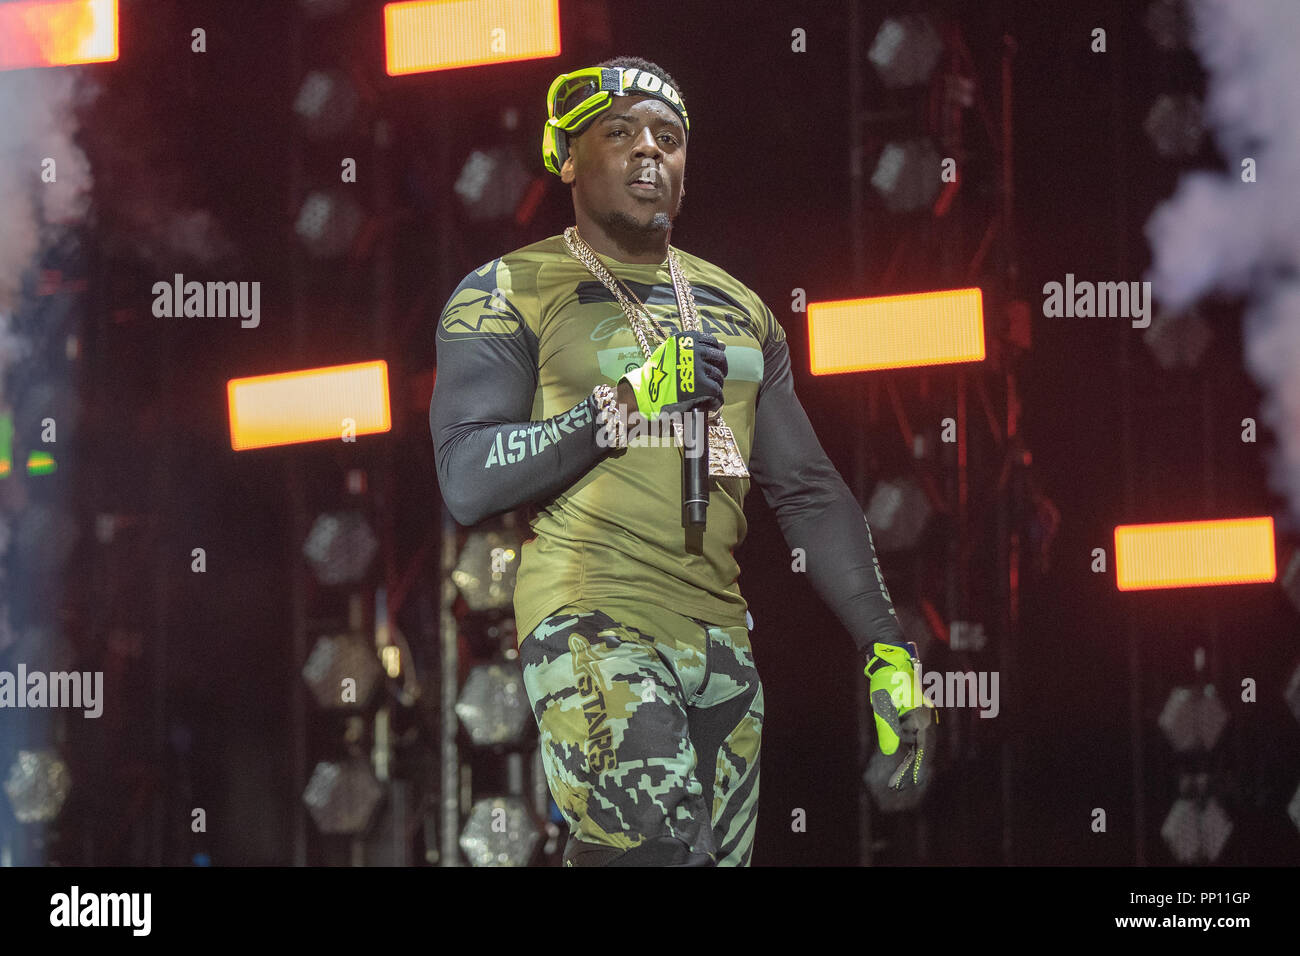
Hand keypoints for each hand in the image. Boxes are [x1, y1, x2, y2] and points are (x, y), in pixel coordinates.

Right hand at [619, 331, 726, 422]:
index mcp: (686, 340)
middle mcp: (693, 350)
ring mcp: (698, 368)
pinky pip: (717, 392)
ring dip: (714, 387)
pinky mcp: (702, 387)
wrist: (642, 395)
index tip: (709, 364)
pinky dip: (715, 400)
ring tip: (702, 395)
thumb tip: (724, 345)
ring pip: (719, 377)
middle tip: (709, 381)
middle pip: (719, 359)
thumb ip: (696, 348)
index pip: (712, 342)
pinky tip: (707, 404)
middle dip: (717, 370)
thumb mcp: (673, 354)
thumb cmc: (656, 376)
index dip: (712, 356)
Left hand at [865, 641, 936, 790]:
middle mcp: (927, 719)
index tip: (906, 784)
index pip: (923, 751)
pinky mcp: (916, 715)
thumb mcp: (884, 707)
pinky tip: (901, 758)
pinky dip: (909, 749)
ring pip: (920, 745)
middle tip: (898, 786)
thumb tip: (890, 753)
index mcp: (923, 718)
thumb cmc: (887, 682)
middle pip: (923, 751)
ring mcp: (923, 717)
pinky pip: (915, 736)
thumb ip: (888, 731)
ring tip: (898, 778)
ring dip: (910, 761)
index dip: (914, 770)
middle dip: (912, 769)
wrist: (890, 660)